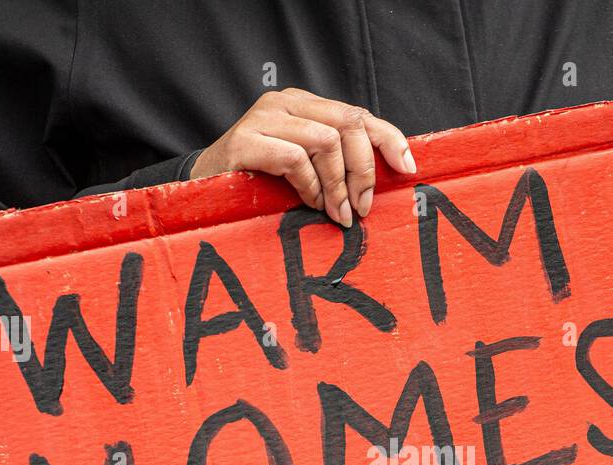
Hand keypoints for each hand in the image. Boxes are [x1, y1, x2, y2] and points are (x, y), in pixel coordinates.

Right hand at [190, 88, 414, 226]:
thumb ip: (336, 165)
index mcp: (307, 106)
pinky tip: (308, 203)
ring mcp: (264, 117)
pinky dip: (309, 186)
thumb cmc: (261, 184)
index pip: (359, 114)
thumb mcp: (307, 170)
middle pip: (349, 124)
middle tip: (362, 208)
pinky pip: (294, 158)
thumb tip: (378, 188)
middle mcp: (288, 103)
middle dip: (364, 171)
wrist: (203, 189)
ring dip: (337, 185)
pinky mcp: (245, 140)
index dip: (390, 139)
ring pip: (326, 141)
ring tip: (335, 213)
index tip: (409, 169)